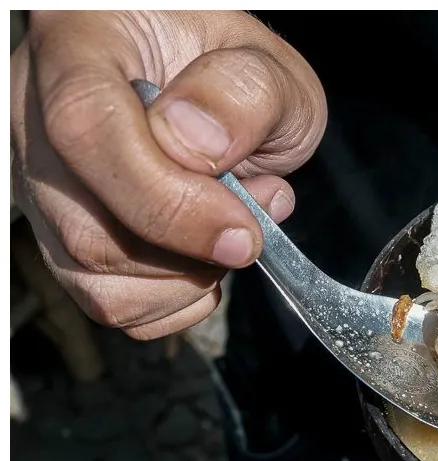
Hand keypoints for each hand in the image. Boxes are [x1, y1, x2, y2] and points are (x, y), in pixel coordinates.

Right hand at [11, 10, 326, 338]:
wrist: (221, 103)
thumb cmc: (237, 81)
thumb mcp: (268, 69)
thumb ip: (246, 96)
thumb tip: (197, 146)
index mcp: (80, 42)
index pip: (87, 128)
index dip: (170, 200)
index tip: (241, 232)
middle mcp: (33, 113)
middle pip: (87, 227)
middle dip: (189, 252)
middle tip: (250, 225)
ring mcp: (37, 182)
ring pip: (94, 277)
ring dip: (187, 278)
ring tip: (229, 226)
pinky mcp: (58, 238)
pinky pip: (111, 304)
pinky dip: (176, 299)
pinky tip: (202, 253)